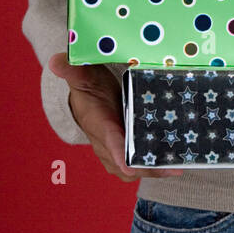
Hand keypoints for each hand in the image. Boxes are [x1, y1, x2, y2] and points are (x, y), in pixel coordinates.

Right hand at [49, 52, 181, 180]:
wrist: (87, 98)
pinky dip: (154, 168)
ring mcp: (114, 150)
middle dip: (146, 167)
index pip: (108, 138)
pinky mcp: (123, 151)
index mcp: (97, 122)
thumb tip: (55, 61)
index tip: (130, 166)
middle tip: (171, 167)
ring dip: (153, 171)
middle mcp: (104, 142)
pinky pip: (137, 165)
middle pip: (125, 161)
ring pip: (132, 168)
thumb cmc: (87, 85)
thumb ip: (72, 69)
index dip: (118, 153)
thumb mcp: (82, 74)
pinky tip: (176, 163)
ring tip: (178, 169)